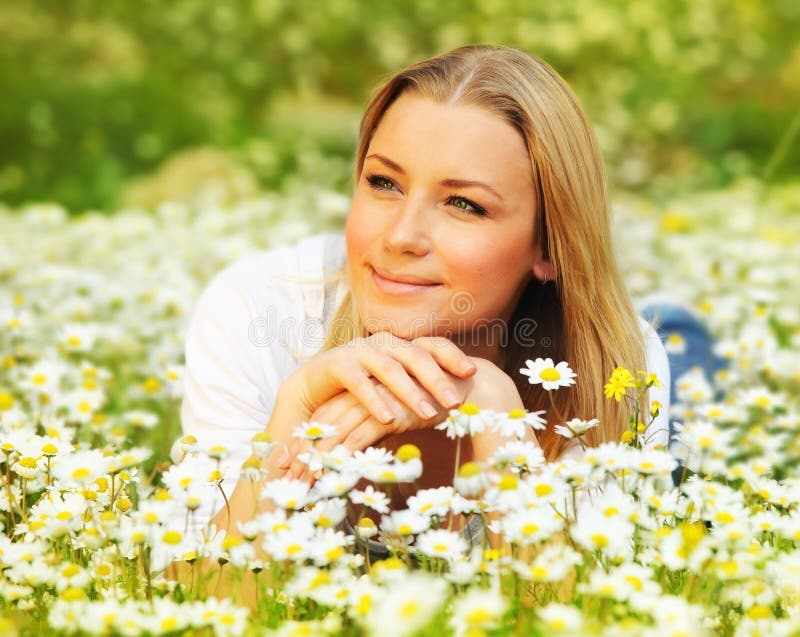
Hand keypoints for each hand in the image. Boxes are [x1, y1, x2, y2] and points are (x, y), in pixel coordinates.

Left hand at [281, 376, 449, 479]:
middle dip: (304, 456)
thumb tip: (351, 454)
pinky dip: (345, 457)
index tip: (289, 467)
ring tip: (307, 485)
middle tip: (289, 483)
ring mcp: (373, 400)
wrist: (462, 390)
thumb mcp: (393, 416)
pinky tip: (335, 475)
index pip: (322, 417)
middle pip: (322, 425)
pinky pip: (359, 436)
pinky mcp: (387, 410)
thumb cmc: (429, 404)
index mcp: (358, 390)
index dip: (305, 442)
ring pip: (335, 432)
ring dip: (320, 461)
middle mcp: (361, 392)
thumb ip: (371, 427)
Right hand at [284, 333, 477, 425]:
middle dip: (437, 379)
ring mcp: (359, 351)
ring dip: (410, 392)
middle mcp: (383, 343)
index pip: (432, 345)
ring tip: (428, 415)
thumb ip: (417, 389)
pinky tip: (388, 418)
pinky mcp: (336, 363)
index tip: (472, 372)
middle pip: (416, 356)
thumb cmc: (361, 390)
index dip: (452, 356)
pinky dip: (374, 400)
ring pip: (390, 368)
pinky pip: (358, 382)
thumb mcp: (392, 388)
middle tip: (455, 401)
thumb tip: (458, 401)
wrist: (313, 388)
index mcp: (401, 346)